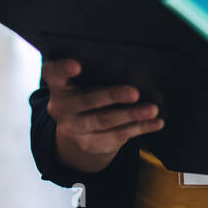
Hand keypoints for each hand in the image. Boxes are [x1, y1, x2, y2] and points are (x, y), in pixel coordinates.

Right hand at [43, 57, 163, 173]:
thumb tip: (130, 64)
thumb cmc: (85, 96)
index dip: (62, 69)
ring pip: (105, 120)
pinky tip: (155, 122)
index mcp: (58, 86)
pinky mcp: (93, 144)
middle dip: (111, 96)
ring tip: (152, 109)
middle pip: (86, 100)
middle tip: (134, 92)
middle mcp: (62, 108)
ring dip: (131, 115)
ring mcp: (76, 129)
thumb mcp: (81, 84)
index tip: (77, 64)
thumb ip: (94, 74)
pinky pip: (119, 135)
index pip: (52, 74)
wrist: (77, 136)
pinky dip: (140, 127)